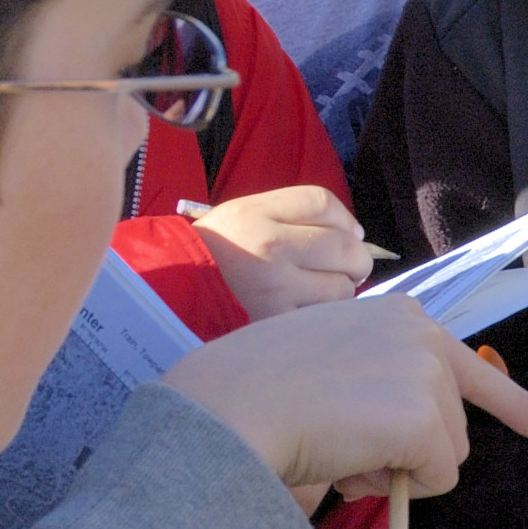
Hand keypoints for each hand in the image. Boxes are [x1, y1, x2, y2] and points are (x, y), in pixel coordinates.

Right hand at [159, 295, 527, 499]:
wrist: (234, 405)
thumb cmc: (258, 391)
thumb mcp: (329, 367)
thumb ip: (378, 389)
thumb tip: (412, 455)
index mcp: (400, 315)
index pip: (468, 364)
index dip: (510, 404)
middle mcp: (424, 333)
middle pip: (452, 423)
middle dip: (409, 452)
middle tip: (345, 446)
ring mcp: (428, 373)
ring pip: (447, 455)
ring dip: (400, 470)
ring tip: (341, 449)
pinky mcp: (427, 418)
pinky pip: (436, 479)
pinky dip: (401, 489)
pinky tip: (353, 464)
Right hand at [189, 185, 378, 320]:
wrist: (170, 302)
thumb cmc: (215, 257)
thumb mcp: (241, 216)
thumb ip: (295, 214)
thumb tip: (357, 234)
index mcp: (253, 215)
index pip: (322, 202)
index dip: (344, 219)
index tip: (347, 234)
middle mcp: (266, 248)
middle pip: (344, 246)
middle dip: (354, 259)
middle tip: (345, 268)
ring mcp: (274, 290)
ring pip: (342, 288)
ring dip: (338, 291)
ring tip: (312, 293)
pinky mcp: (278, 325)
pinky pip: (325, 318)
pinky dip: (323, 317)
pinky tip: (303, 314)